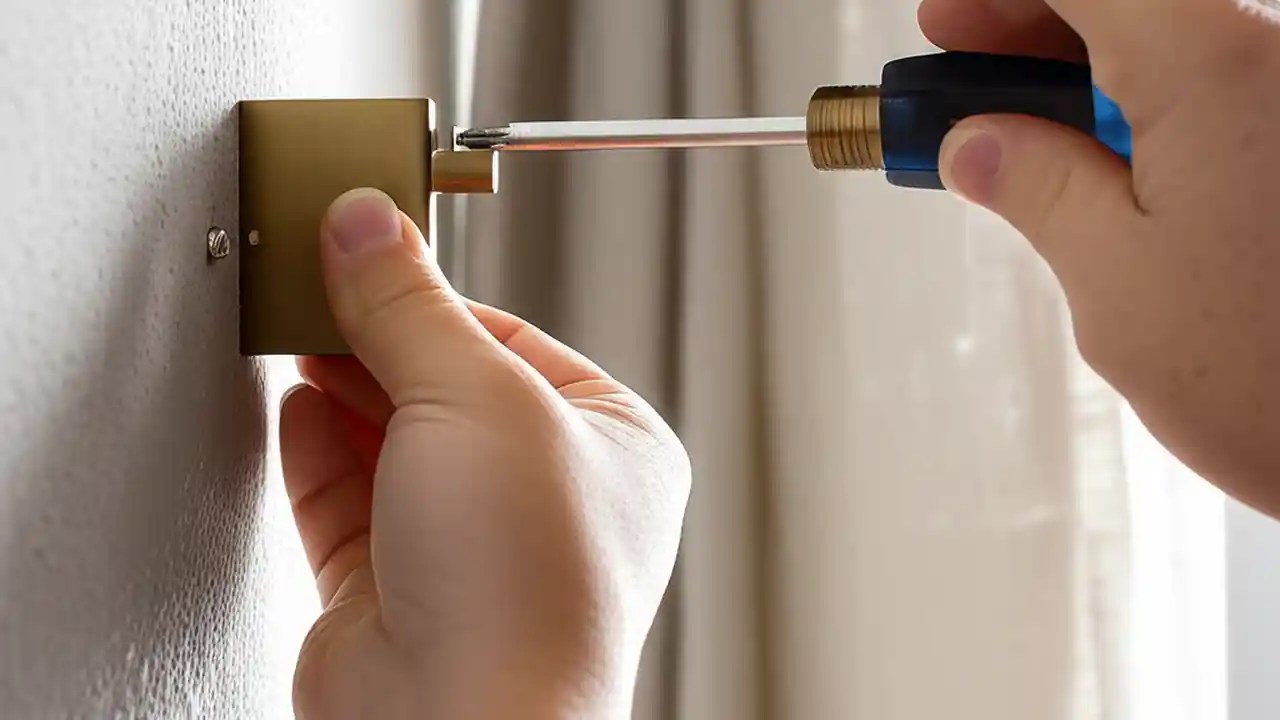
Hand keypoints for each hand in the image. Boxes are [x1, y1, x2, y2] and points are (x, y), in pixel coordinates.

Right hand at [279, 189, 689, 718]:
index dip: (433, 294)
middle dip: (378, 336)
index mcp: (610, 445)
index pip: (510, 338)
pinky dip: (318, 445)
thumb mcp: (476, 397)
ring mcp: (468, 546)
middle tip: (315, 276)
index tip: (366, 246)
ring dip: (341, 382)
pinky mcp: (393, 588)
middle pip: (444, 384)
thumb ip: (409, 306)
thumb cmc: (523, 587)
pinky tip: (296, 401)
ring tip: (295, 322)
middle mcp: (544, 498)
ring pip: (392, 438)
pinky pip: (349, 496)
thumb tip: (367, 224)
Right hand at [920, 0, 1279, 512]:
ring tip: (1018, 144)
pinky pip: (1218, 99)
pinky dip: (1146, 115)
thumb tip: (979, 145)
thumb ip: (1037, 189)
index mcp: (1213, 70)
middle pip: (1131, 10)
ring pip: (1174, 52)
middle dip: (1033, 37)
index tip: (943, 25)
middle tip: (964, 90)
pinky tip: (1101, 170)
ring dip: (1084, 83)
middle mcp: (1276, 65)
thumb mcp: (1114, 281)